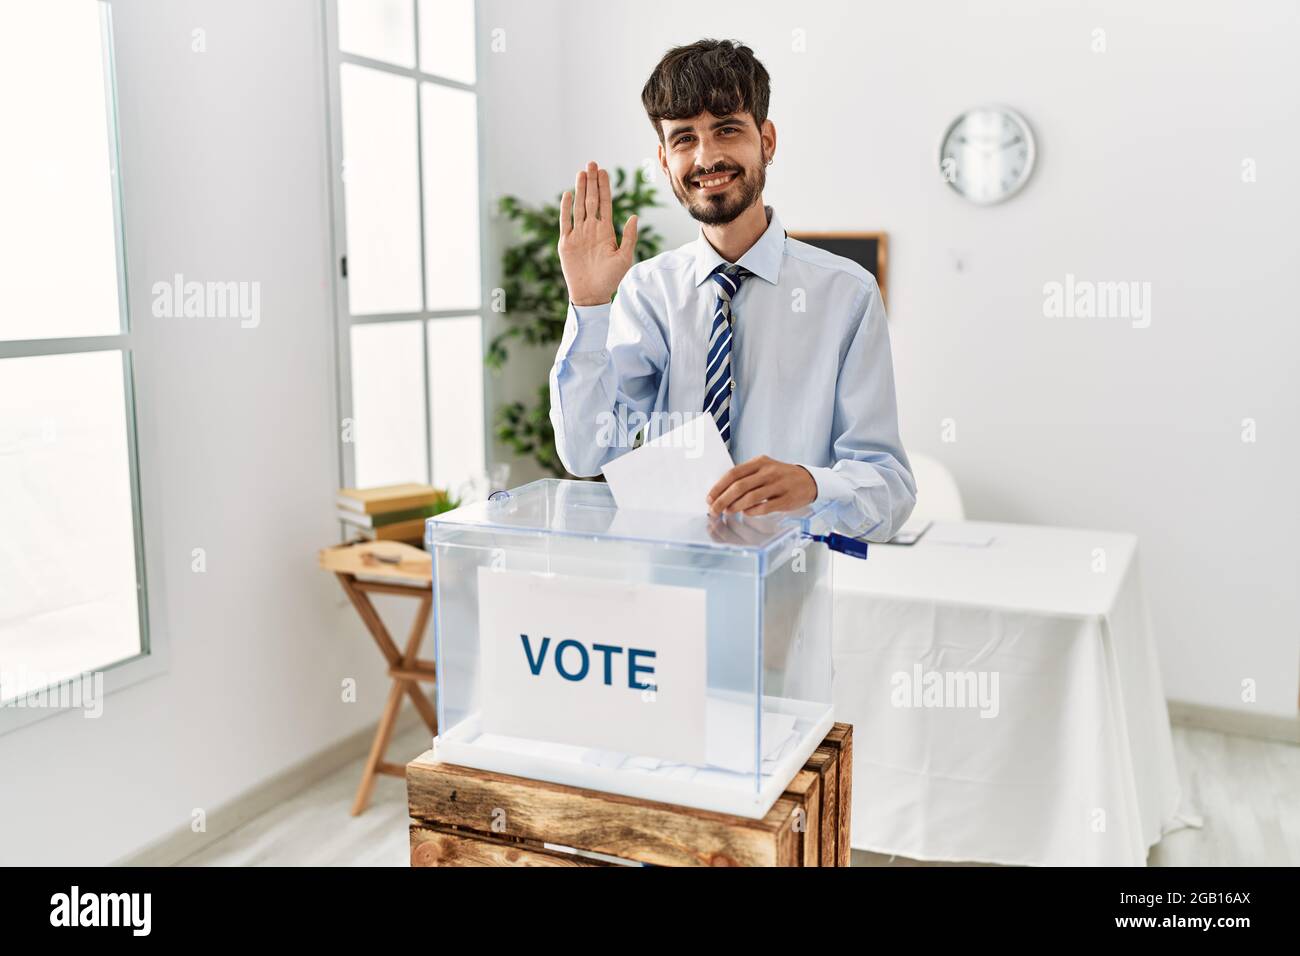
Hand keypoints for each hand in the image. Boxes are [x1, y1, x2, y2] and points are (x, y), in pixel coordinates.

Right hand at [558, 161, 638, 306]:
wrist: (592, 294)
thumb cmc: (610, 279)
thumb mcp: (624, 258)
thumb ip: (629, 237)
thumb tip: (634, 216)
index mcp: (606, 231)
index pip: (605, 203)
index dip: (604, 187)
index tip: (603, 171)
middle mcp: (591, 229)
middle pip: (591, 200)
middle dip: (592, 182)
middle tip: (591, 163)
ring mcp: (578, 234)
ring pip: (579, 206)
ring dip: (580, 189)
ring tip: (581, 172)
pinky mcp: (566, 242)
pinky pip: (565, 221)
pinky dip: (566, 208)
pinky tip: (568, 194)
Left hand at [707, 456, 817, 515]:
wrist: (809, 480)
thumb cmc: (781, 475)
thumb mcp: (764, 468)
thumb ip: (746, 476)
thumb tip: (723, 491)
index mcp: (760, 462)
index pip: (734, 473)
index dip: (719, 487)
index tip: (710, 497)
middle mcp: (768, 472)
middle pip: (739, 486)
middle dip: (723, 500)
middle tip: (714, 510)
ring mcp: (778, 485)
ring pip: (750, 497)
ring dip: (735, 507)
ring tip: (727, 512)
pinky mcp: (786, 499)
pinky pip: (764, 507)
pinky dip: (752, 512)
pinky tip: (746, 513)